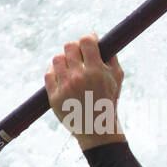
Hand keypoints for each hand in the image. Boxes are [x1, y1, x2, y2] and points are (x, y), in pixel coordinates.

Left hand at [44, 34, 126, 149]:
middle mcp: (79, 78)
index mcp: (97, 72)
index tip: (90, 42)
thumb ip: (111, 57)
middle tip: (80, 55)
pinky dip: (55, 72)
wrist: (98, 128)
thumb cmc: (109, 100)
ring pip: (57, 59)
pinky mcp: (54, 96)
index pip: (86, 41)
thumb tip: (98, 38)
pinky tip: (63, 75)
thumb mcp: (117, 79)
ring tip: (71, 67)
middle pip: (69, 47)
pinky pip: (49, 74)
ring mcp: (65, 87)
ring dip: (64, 60)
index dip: (88, 38)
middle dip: (76, 48)